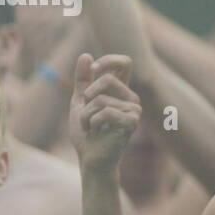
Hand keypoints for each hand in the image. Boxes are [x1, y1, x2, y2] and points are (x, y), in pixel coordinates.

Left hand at [69, 53, 140, 171]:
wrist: (91, 158)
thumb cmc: (87, 132)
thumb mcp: (80, 102)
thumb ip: (83, 80)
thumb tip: (85, 55)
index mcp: (121, 91)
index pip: (125, 63)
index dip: (110, 60)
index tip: (93, 68)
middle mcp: (131, 98)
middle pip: (107, 79)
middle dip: (88, 96)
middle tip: (88, 114)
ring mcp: (134, 110)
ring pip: (101, 99)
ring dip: (86, 115)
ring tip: (91, 127)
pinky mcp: (131, 122)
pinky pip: (105, 112)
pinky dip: (92, 123)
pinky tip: (96, 132)